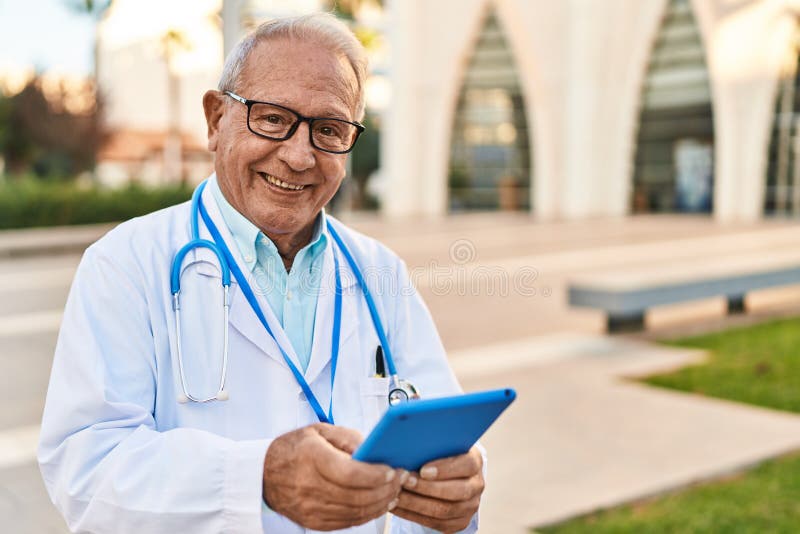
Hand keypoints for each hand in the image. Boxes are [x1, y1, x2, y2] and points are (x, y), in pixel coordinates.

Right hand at [263, 423, 404, 529]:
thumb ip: (348, 438)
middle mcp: (310, 486)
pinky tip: (378, 504)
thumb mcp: (319, 431)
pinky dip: (367, 515)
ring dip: (380, 504)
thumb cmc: (295, 448)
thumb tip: (373, 450)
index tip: (393, 470)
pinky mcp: (312, 522)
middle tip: (401, 481)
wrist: (264, 473)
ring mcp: (310, 508)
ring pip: (355, 512)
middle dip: (385, 490)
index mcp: (312, 457)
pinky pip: (347, 522)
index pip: (351, 473)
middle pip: (357, 496)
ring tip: (394, 492)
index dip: (376, 474)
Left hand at [392, 447, 483, 532]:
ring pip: (444, 510)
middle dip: (426, 488)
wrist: (450, 475)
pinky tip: (397, 507)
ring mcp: (469, 506)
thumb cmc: (440, 455)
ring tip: (396, 495)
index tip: (423, 470)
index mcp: (474, 461)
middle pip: (456, 491)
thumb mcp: (441, 446)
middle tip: (404, 482)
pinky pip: (435, 523)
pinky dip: (413, 515)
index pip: (466, 465)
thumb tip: (407, 447)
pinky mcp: (458, 522)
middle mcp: (476, 485)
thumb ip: (431, 446)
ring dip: (416, 504)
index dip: (445, 469)